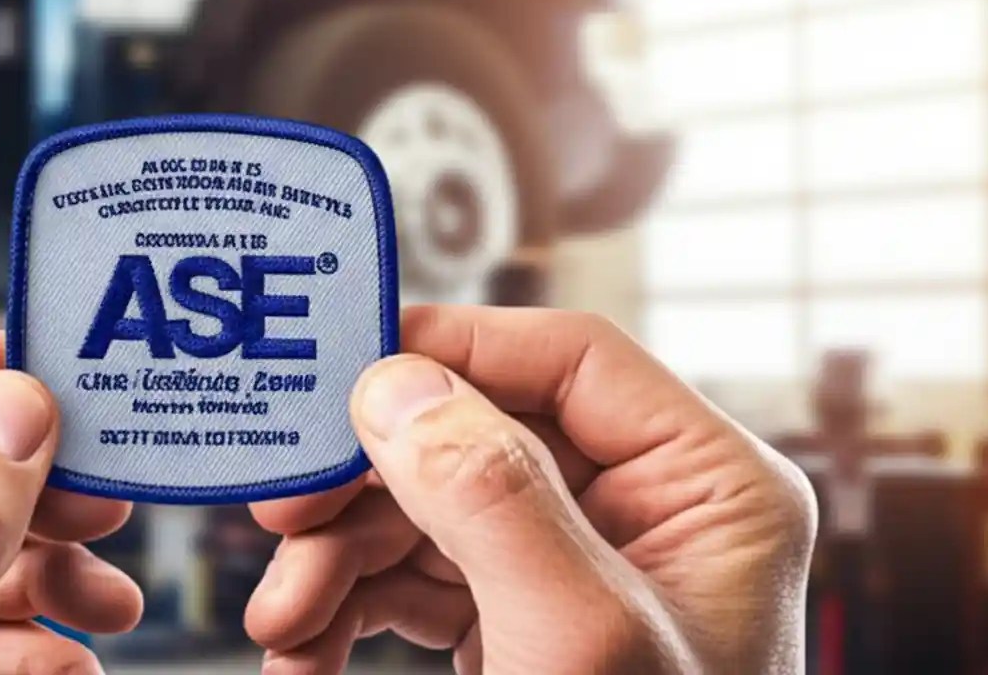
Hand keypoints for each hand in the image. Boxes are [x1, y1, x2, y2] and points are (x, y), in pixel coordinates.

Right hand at [247, 306, 815, 673]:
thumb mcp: (576, 639)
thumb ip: (493, 495)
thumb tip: (400, 384)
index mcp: (705, 485)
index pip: (568, 359)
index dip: (453, 344)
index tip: (344, 364)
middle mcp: (640, 511)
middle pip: (474, 435)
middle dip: (367, 486)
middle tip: (282, 517)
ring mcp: (570, 567)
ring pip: (427, 508)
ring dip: (339, 559)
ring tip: (283, 625)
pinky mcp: (514, 619)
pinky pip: (414, 579)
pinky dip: (348, 609)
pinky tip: (301, 654)